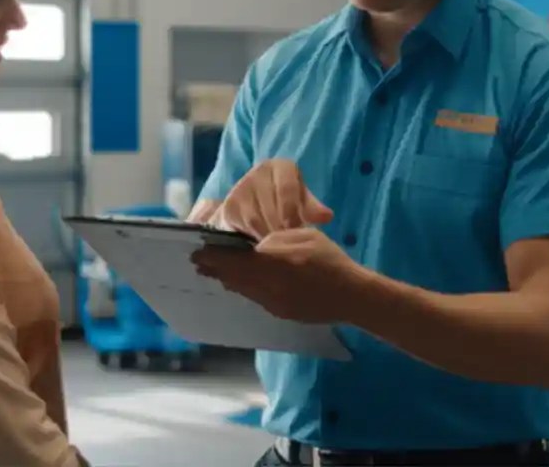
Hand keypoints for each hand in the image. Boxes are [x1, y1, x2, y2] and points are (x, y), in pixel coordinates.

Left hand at [191, 228, 366, 323]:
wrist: (351, 295)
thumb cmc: (328, 260)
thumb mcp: (302, 236)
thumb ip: (276, 240)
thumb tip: (257, 247)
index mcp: (271, 264)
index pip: (233, 261)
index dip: (214, 257)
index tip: (197, 253)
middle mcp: (266, 287)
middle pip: (233, 278)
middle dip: (215, 270)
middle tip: (199, 263)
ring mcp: (273, 303)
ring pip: (242, 290)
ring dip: (228, 280)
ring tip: (215, 274)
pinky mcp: (281, 312)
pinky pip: (255, 298)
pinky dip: (244, 289)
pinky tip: (243, 284)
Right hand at [217, 159, 333, 238]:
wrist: (255, 207)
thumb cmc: (286, 203)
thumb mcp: (302, 203)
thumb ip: (313, 208)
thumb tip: (326, 216)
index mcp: (282, 167)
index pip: (287, 187)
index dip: (291, 210)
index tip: (295, 229)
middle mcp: (259, 172)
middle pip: (271, 205)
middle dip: (281, 228)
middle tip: (288, 246)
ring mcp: (241, 188)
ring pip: (256, 218)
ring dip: (267, 236)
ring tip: (277, 249)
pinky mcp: (229, 206)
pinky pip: (243, 226)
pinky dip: (253, 238)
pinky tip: (261, 247)